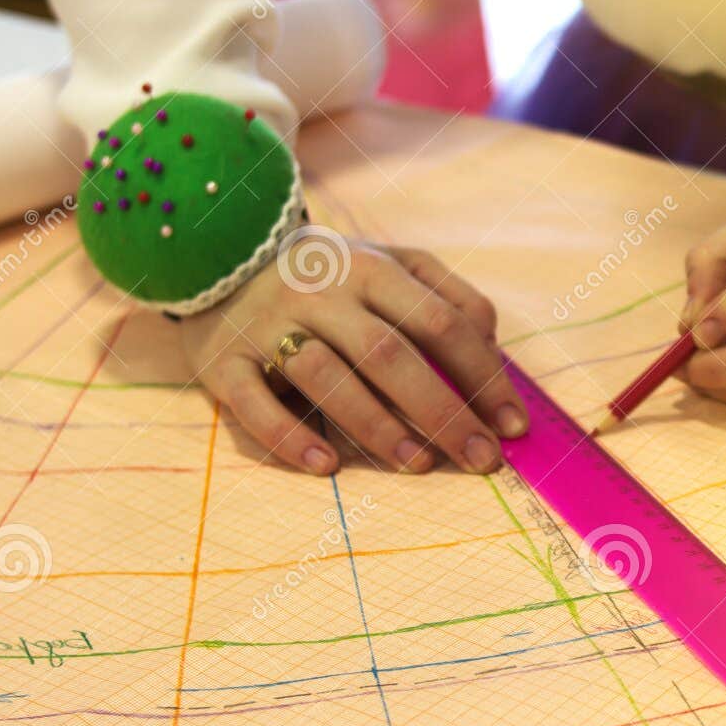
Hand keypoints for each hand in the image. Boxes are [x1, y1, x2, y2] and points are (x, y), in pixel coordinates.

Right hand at [180, 238, 526, 474]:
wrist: (213, 258)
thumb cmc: (330, 278)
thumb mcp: (390, 266)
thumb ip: (447, 296)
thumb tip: (492, 347)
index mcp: (370, 268)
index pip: (441, 323)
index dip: (484, 376)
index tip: (513, 425)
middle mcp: (318, 292)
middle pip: (389, 354)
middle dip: (444, 412)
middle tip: (481, 459)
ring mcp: (267, 325)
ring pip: (326, 377)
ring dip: (376, 425)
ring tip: (419, 463)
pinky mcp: (223, 362)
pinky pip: (254, 405)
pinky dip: (290, 438)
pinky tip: (327, 466)